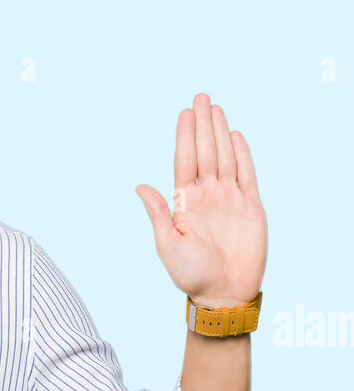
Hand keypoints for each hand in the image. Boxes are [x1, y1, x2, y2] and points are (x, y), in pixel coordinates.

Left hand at [135, 92, 267, 306]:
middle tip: (199, 97)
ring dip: (219, 132)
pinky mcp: (250, 207)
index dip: (184, 137)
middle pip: (204, 152)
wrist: (223, 294)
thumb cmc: (191, 275)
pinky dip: (241, 154)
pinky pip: (247, 174)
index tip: (183, 113)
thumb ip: (158, 212)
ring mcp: (229, 199)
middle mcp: (207, 196)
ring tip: (215, 108)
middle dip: (202, 125)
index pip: (184, 162)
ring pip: (224, 157)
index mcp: (185, 203)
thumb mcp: (168, 243)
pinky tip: (234, 135)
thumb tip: (140, 186)